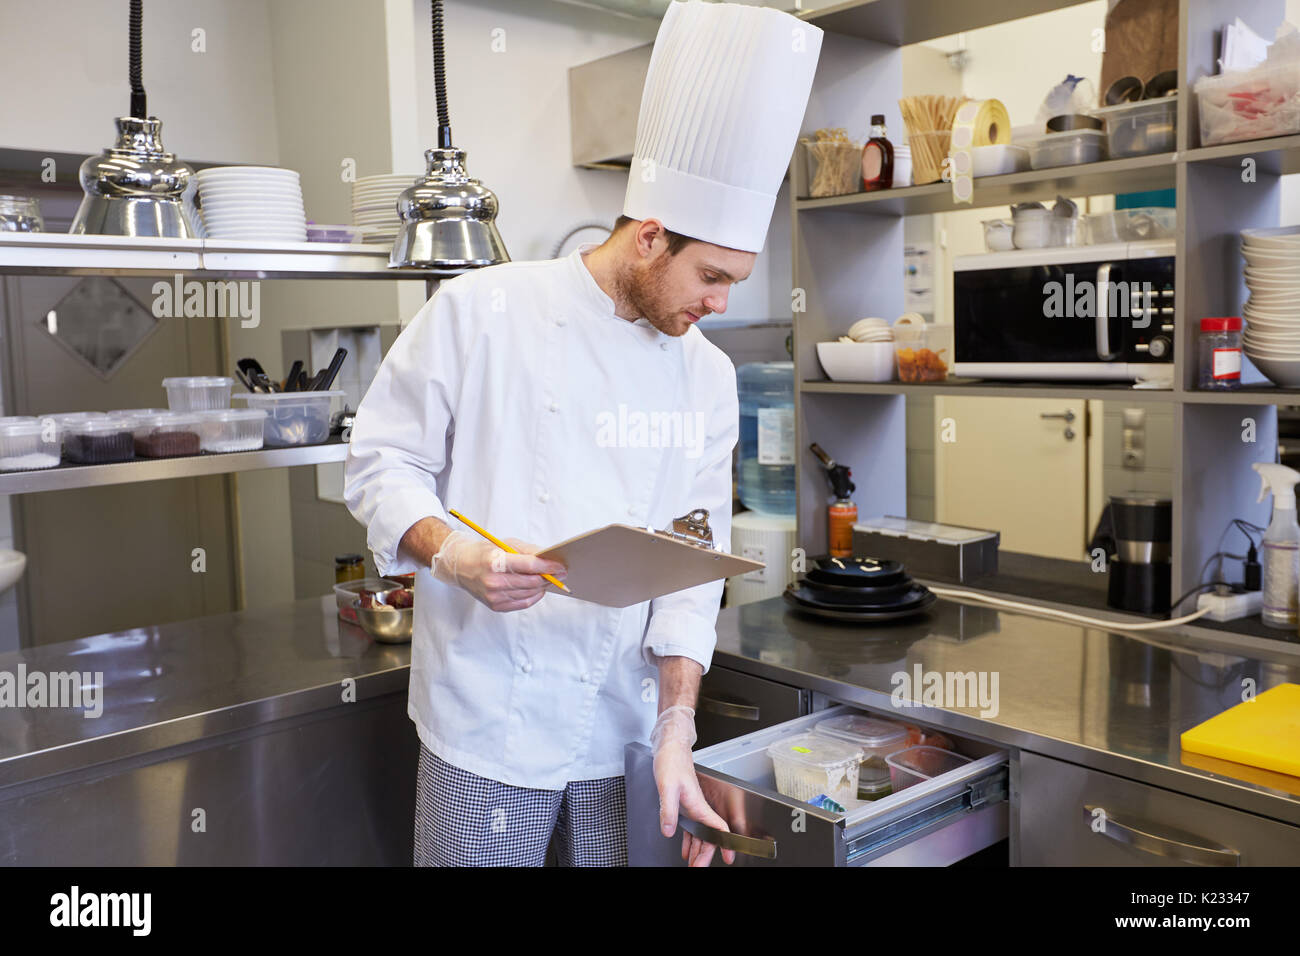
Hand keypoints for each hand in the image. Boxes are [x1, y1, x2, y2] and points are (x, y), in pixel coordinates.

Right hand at [431, 531, 565, 611]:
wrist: (460, 567)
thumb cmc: (483, 553)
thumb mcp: (504, 544)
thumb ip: (528, 551)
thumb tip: (549, 558)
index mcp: (495, 561)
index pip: (529, 565)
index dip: (549, 566)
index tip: (560, 566)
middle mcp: (494, 581)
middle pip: (532, 581)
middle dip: (549, 577)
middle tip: (560, 573)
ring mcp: (494, 596)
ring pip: (530, 593)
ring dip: (543, 586)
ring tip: (548, 579)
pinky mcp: (496, 605)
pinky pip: (523, 603)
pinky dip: (534, 596)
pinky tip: (537, 589)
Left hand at [650, 706, 735, 866]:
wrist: (669, 749)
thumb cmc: (671, 763)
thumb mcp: (667, 787)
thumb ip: (668, 810)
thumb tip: (669, 830)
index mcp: (699, 805)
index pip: (718, 828)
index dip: (726, 843)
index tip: (729, 857)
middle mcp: (697, 808)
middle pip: (708, 837)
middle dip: (705, 856)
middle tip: (698, 869)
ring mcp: (691, 808)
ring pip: (699, 835)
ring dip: (697, 851)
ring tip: (693, 865)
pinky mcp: (683, 806)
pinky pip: (690, 829)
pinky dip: (689, 842)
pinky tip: (684, 850)